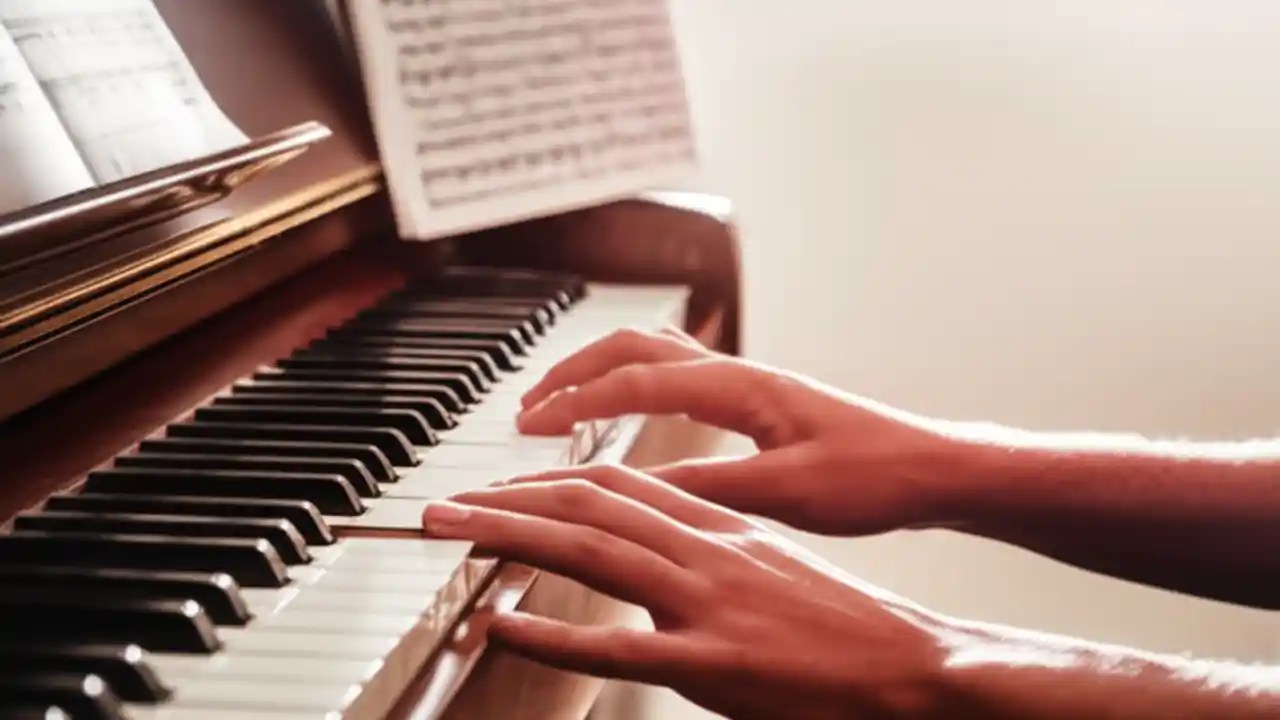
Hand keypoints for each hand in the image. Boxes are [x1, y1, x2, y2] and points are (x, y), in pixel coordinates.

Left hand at [422, 464, 951, 719]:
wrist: (912, 664)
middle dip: (506, 498)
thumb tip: (652, 548)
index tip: (498, 488)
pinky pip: (615, 644)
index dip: (545, 482)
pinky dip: (550, 633)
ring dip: (509, 535)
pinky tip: (503, 625)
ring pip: (590, 550)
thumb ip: (707, 550)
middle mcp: (708, 548)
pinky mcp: (714, 661)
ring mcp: (709, 601)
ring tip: (452, 532)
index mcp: (721, 523)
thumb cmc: (843, 624)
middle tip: (443, 504)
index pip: (615, 484)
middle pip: (589, 503)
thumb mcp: (770, 564)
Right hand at [517, 328, 965, 535]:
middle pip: (633, 348)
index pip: (635, 381)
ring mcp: (746, 381)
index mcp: (740, 387)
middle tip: (528, 408)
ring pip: (653, 352)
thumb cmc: (873, 475)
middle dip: (572, 372)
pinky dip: (634, 381)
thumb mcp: (786, 492)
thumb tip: (638, 486)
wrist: (929, 467)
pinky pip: (677, 372)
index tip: (532, 424)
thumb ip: (709, 483)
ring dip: (601, 370)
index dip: (576, 401)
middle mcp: (738, 372)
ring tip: (561, 401)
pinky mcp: (756, 399)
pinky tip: (629, 406)